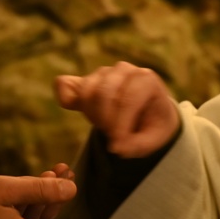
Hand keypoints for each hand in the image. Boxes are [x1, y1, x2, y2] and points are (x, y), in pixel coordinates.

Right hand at [56, 62, 178, 157]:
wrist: (148, 112)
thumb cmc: (152, 125)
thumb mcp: (153, 139)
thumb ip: (137, 145)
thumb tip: (117, 148)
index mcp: (147, 80)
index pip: (127, 99)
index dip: (120, 125)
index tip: (118, 147)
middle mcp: (125, 70)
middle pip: (104, 94)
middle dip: (105, 121)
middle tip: (112, 137)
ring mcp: (104, 72)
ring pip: (86, 91)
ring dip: (92, 115)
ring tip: (106, 126)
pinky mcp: (86, 79)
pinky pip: (66, 85)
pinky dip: (68, 101)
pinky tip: (83, 113)